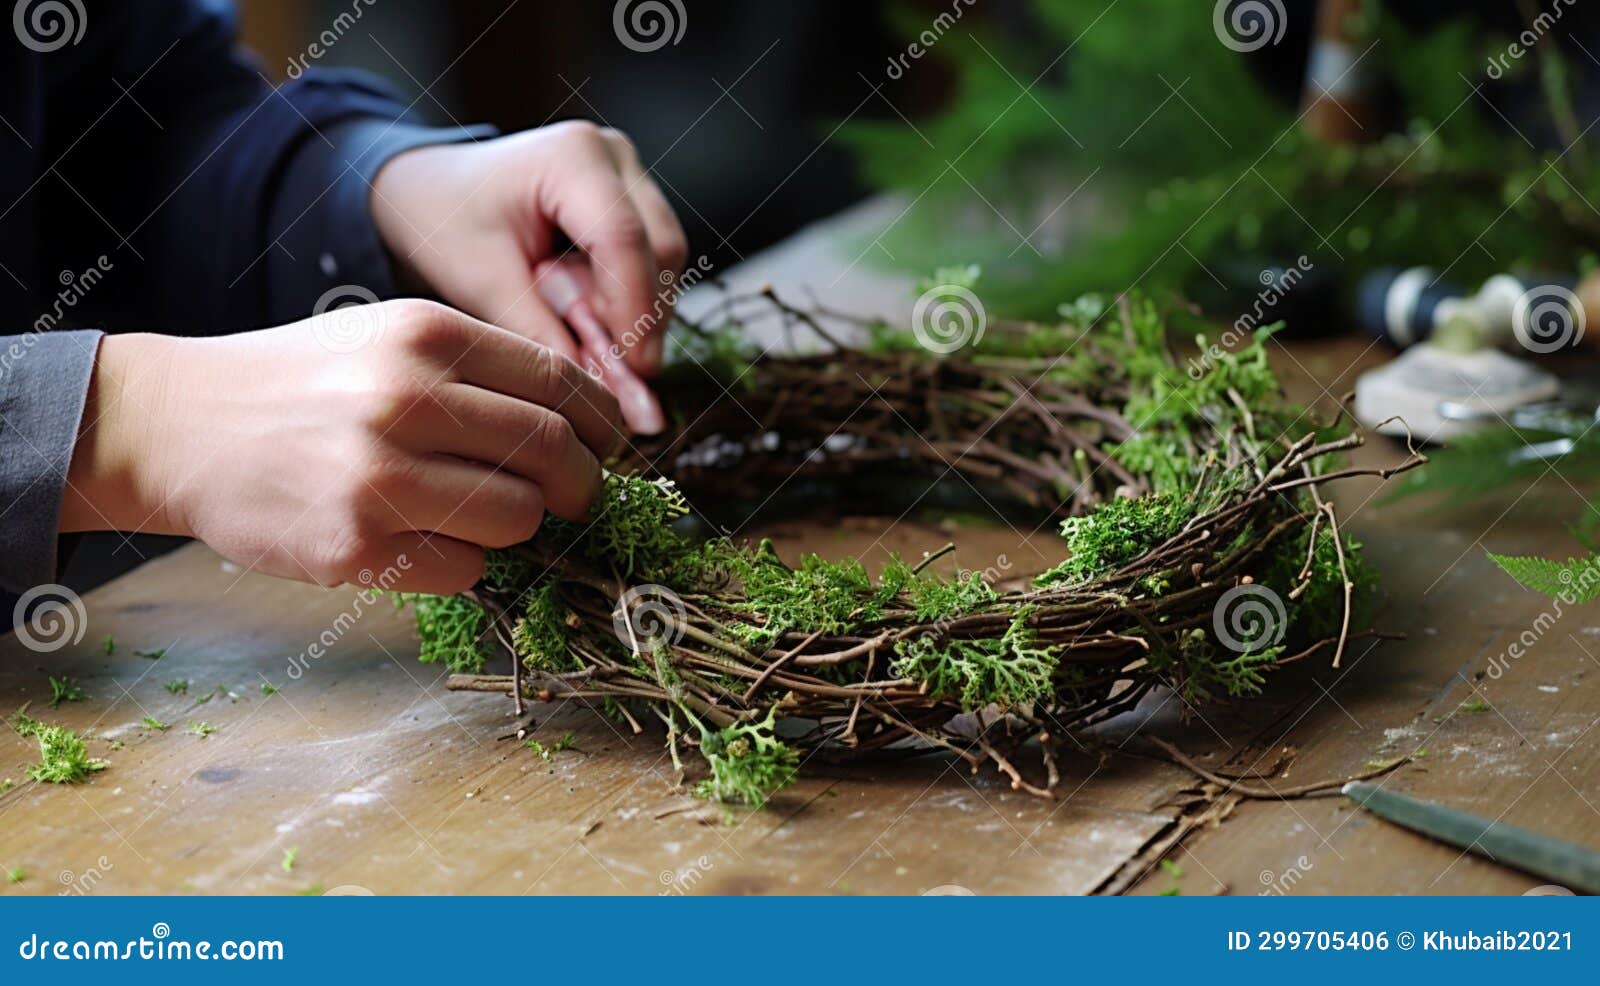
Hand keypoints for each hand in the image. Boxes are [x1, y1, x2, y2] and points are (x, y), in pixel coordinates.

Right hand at [60, 300, 623, 593]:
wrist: (178, 426)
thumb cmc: (301, 385)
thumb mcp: (388, 339)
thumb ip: (478, 371)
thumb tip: (582, 424)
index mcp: (427, 336)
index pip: (562, 383)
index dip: (603, 425)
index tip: (609, 449)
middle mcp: (407, 398)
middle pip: (553, 453)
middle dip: (585, 486)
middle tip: (578, 500)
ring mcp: (379, 475)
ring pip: (519, 517)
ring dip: (525, 527)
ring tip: (493, 518)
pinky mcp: (354, 544)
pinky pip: (465, 568)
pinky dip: (469, 563)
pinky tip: (432, 541)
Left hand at [368, 121, 687, 431]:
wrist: (431, 191)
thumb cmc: (446, 221)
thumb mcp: (483, 283)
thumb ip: (541, 336)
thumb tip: (594, 393)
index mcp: (571, 157)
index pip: (623, 238)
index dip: (635, 310)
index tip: (634, 370)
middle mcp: (611, 156)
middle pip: (659, 249)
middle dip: (641, 317)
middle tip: (615, 373)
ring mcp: (628, 174)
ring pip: (665, 259)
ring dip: (640, 311)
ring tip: (593, 343)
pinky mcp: (632, 199)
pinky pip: (654, 260)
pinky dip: (633, 299)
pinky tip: (595, 321)